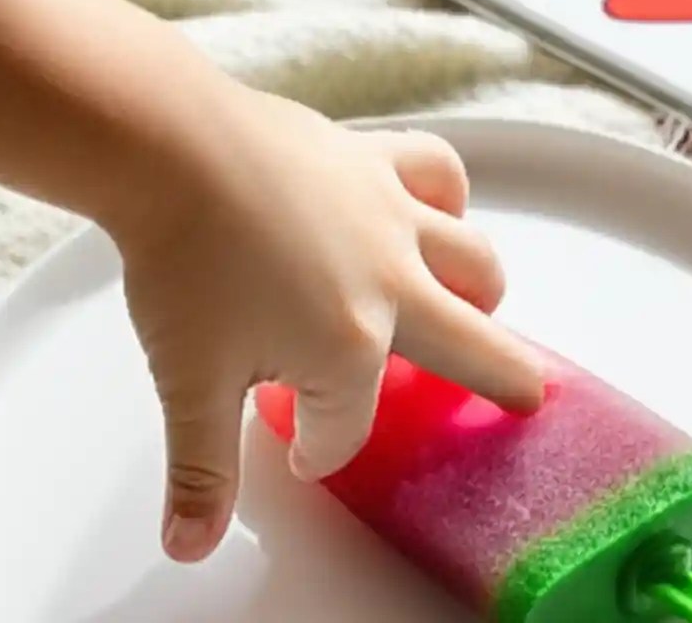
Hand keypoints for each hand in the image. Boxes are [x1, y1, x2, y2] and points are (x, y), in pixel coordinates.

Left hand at [110, 91, 543, 563]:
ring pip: (476, 261)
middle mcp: (391, 285)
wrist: (170, 148)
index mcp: (348, 348)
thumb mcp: (188, 380)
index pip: (347, 427)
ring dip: (483, 293)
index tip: (295, 448)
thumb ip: (200, 471)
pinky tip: (435, 210)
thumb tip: (189, 542)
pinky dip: (447, 197)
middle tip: (521, 398)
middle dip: (502, 383)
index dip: (319, 448)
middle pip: (474, 348)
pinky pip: (438, 175)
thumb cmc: (182, 258)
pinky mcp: (376, 162)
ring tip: (476, 306)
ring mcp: (392, 219)